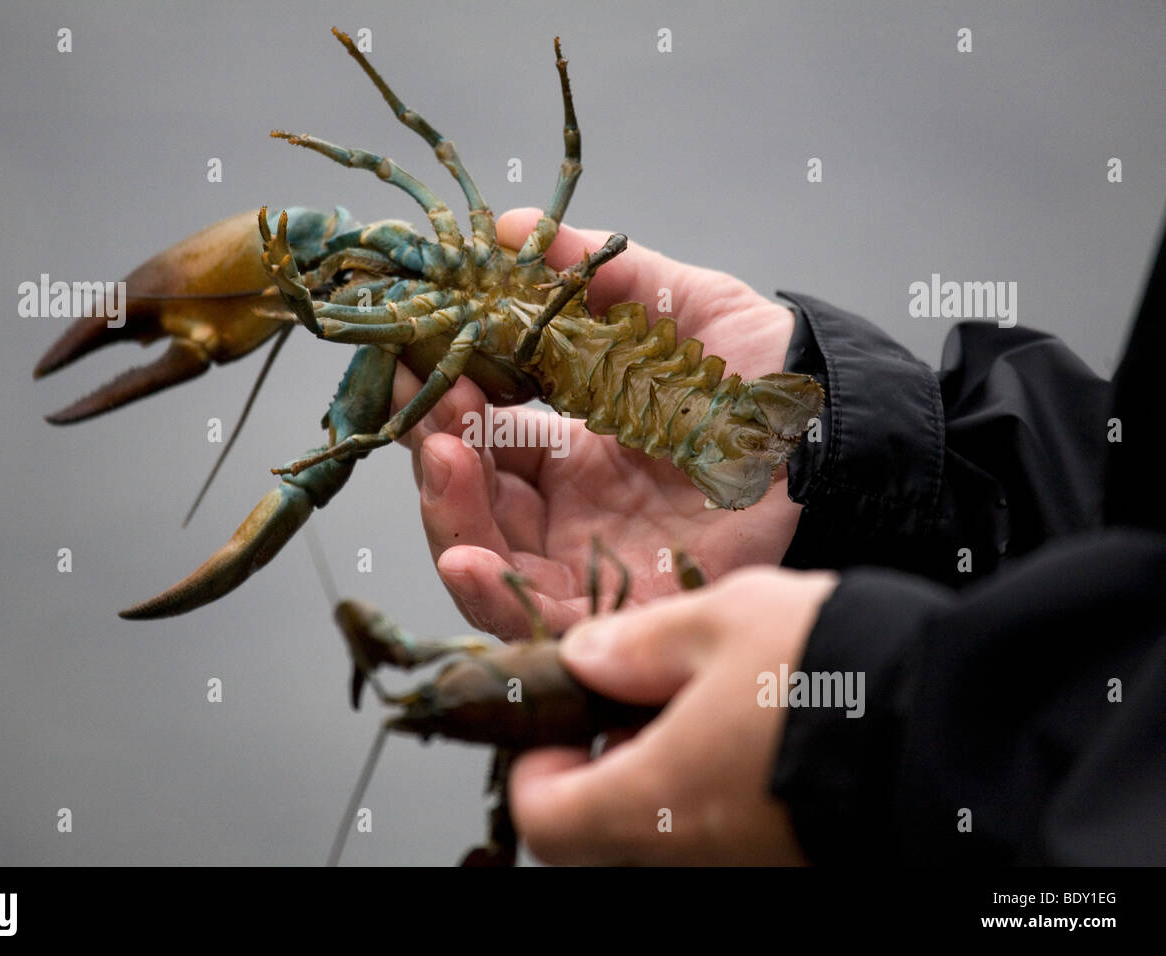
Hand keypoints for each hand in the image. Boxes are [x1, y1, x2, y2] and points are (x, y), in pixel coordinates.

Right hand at [394, 208, 802, 639]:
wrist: (845, 440)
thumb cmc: (771, 379)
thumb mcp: (679, 308)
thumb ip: (600, 274)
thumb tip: (510, 226)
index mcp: (581, 450)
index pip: (486, 434)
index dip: (446, 401)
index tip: (417, 354)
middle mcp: (576, 513)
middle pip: (475, 501)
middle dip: (438, 456)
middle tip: (431, 408)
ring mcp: (596, 566)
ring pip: (489, 561)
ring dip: (449, 516)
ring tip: (444, 460)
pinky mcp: (625, 612)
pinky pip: (540, 622)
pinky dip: (492, 598)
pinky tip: (465, 560)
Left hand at [511, 565, 838, 864]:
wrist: (961, 726)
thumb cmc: (836, 670)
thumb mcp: (722, 622)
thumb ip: (638, 643)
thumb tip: (584, 656)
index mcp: (653, 801)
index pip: (544, 819)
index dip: (537, 766)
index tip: (564, 721)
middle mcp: (690, 857)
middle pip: (598, 837)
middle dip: (600, 771)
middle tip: (635, 707)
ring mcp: (743, 867)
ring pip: (661, 838)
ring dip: (661, 780)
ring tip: (706, 708)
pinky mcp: (791, 860)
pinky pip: (723, 837)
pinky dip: (716, 795)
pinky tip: (755, 738)